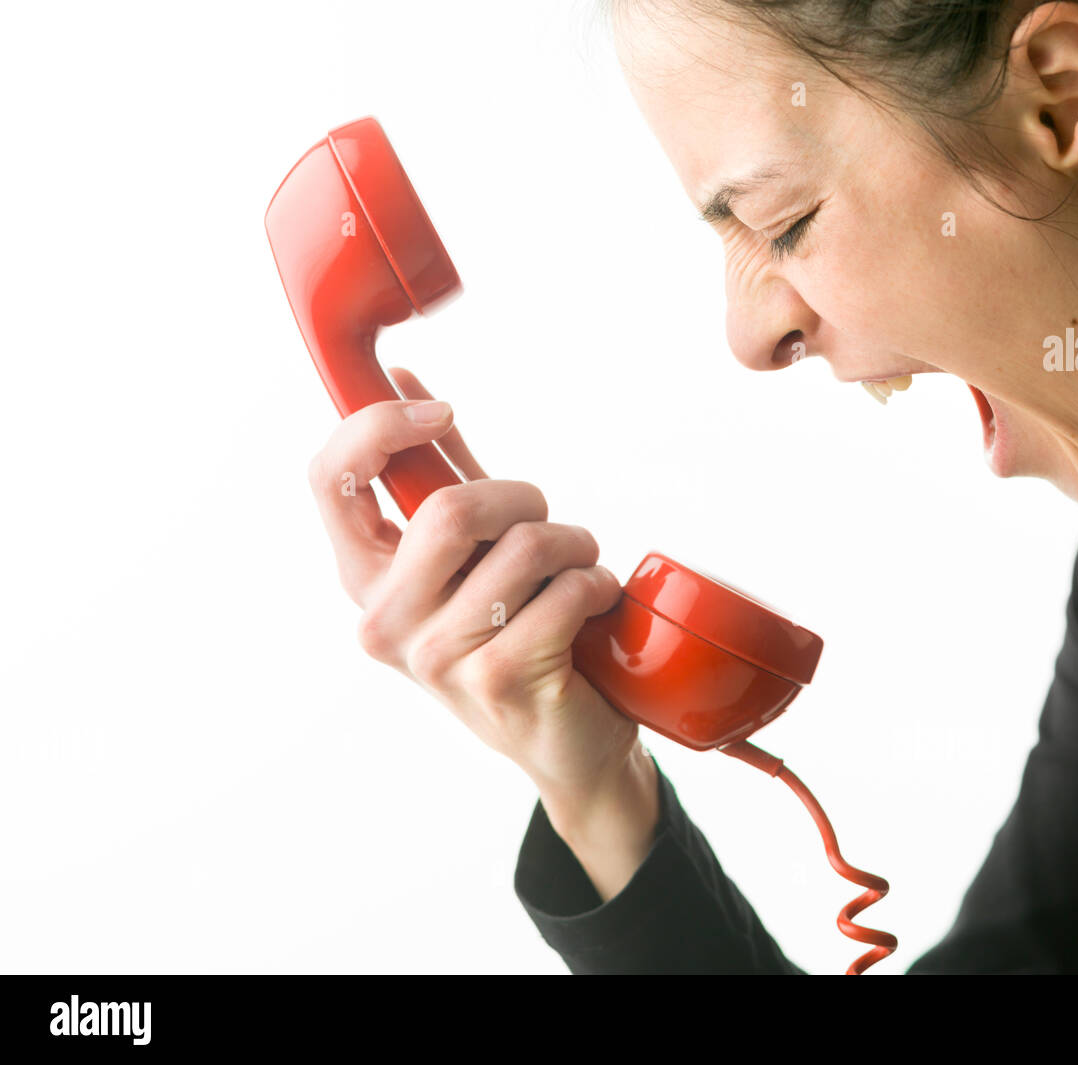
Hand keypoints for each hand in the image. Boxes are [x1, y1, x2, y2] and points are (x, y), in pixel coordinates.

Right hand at [306, 366, 643, 804]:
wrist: (563, 738)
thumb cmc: (517, 628)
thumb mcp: (471, 546)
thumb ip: (438, 469)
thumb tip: (403, 377)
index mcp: (366, 577)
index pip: (331, 479)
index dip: (380, 426)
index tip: (441, 410)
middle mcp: (384, 620)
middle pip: (446, 509)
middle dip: (523, 499)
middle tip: (549, 524)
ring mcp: (436, 657)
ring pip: (520, 547)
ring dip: (574, 545)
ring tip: (580, 571)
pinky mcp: (498, 680)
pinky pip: (564, 592)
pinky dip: (596, 584)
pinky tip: (593, 610)